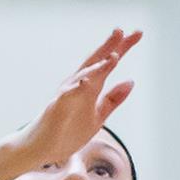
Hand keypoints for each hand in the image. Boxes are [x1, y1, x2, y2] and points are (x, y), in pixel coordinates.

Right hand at [7, 30, 139, 171]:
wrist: (41, 149)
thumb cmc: (68, 131)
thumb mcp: (98, 116)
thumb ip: (113, 99)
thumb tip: (131, 81)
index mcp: (89, 87)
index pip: (107, 63)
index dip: (122, 48)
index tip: (138, 33)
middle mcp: (77, 86)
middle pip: (95, 62)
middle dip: (109, 46)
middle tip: (122, 30)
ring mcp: (66, 96)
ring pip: (83, 76)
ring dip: (98, 66)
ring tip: (113, 55)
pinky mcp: (56, 109)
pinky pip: (66, 97)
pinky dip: (76, 88)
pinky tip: (86, 81)